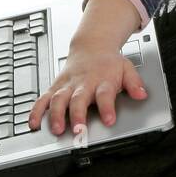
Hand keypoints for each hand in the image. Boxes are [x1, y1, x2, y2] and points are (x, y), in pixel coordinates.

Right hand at [28, 45, 148, 135]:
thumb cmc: (109, 62)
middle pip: (78, 99)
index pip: (105, 95)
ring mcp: (67, 85)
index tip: (109, 120)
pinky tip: (33, 123)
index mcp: (102, 80)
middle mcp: (83, 83)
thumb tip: (142, 94)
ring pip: (59, 99)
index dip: (107, 108)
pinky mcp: (55, 87)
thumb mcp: (127, 68)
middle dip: (77, 115)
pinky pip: (43, 99)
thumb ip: (134, 83)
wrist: (92, 46)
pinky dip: (36, 111)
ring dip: (56, 115)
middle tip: (78, 130)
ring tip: (56, 130)